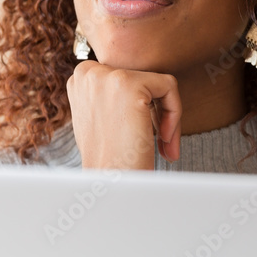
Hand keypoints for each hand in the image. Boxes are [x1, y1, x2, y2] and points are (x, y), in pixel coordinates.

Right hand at [66, 60, 181, 169]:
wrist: (108, 184)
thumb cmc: (110, 158)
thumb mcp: (100, 117)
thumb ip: (111, 95)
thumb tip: (139, 85)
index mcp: (81, 77)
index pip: (127, 77)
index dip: (141, 106)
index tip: (143, 131)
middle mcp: (89, 71)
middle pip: (143, 79)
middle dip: (156, 111)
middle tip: (160, 141)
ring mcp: (107, 75)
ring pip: (159, 84)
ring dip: (167, 116)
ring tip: (164, 144)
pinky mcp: (130, 83)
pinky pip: (169, 87)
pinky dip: (175, 113)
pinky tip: (164, 139)